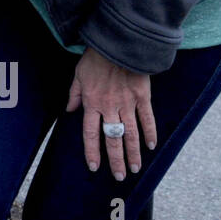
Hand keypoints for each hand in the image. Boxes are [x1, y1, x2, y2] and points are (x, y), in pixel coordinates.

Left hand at [65, 47, 158, 180]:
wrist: (117, 43)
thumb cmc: (95, 58)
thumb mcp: (78, 75)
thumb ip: (74, 94)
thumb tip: (69, 110)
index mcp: (91, 103)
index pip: (90, 134)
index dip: (92, 152)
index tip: (94, 167)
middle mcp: (109, 107)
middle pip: (112, 139)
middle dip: (115, 160)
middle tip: (118, 176)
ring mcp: (127, 103)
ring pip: (131, 134)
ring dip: (133, 153)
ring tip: (134, 168)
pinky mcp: (143, 97)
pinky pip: (147, 119)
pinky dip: (150, 133)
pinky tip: (151, 146)